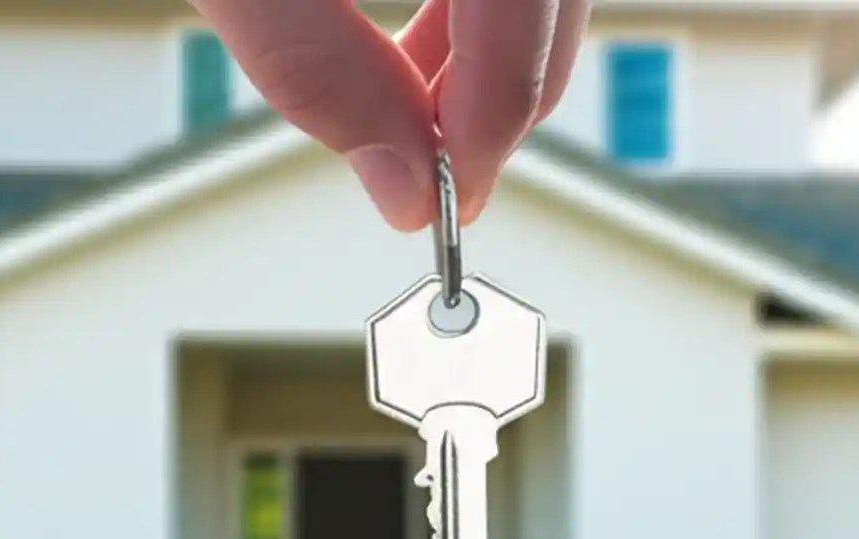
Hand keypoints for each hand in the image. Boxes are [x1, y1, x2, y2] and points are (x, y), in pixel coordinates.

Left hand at [188, 0, 591, 230]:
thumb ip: (307, 61)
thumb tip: (399, 188)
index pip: (529, 4)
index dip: (499, 114)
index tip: (445, 199)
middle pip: (551, 4)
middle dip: (499, 103)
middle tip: (436, 184)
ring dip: (482, 68)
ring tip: (410, 126)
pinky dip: (469, 24)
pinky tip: (412, 60)